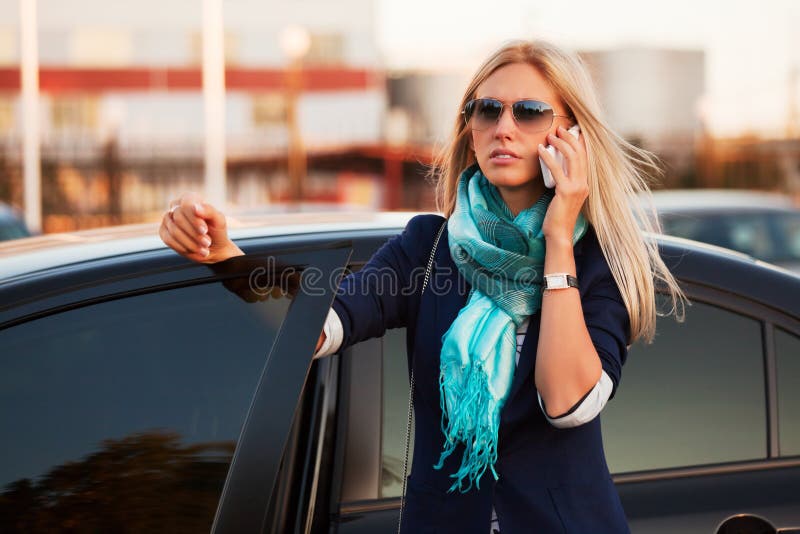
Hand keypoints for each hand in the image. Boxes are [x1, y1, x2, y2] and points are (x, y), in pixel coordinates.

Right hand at [159, 192, 243, 263]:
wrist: (214, 248)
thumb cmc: (216, 231)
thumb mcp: (219, 220)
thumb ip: (209, 211)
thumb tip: (195, 207)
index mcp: (190, 199)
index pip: (186, 204)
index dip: (194, 219)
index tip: (204, 230)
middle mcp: (176, 206)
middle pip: (179, 218)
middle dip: (194, 234)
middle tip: (207, 243)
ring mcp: (168, 219)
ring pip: (174, 230)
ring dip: (190, 242)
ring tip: (203, 248)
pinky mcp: (164, 232)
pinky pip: (168, 240)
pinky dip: (183, 247)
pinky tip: (194, 250)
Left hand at [537, 125, 588, 244]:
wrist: (559, 234)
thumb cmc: (557, 216)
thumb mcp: (563, 196)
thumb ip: (563, 182)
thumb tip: (554, 167)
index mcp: (585, 183)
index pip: (585, 157)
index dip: (578, 142)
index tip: (569, 131)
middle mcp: (584, 183)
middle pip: (580, 153)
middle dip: (569, 138)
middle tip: (558, 129)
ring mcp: (577, 187)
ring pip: (571, 158)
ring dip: (560, 143)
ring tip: (550, 135)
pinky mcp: (566, 192)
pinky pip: (557, 169)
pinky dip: (547, 157)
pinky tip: (540, 150)